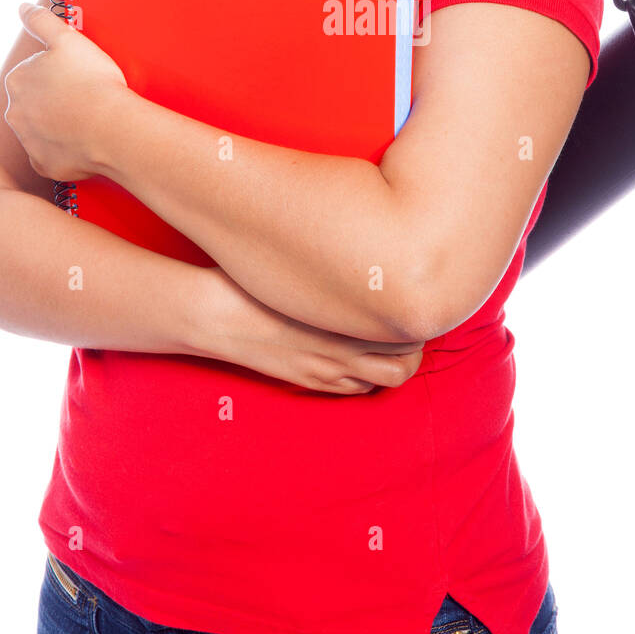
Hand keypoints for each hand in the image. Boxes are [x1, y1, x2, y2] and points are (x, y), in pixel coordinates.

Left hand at [3, 2, 129, 181]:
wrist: (112, 129)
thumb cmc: (93, 81)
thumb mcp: (67, 39)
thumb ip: (41, 20)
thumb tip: (22, 7)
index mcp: (18, 79)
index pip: (33, 71)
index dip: (58, 71)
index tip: (79, 75)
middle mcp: (15, 112)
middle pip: (35, 101)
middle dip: (55, 99)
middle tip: (86, 97)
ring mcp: (28, 141)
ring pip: (42, 129)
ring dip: (59, 124)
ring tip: (89, 119)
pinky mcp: (44, 164)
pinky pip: (52, 155)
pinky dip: (65, 150)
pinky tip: (85, 142)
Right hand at [192, 266, 425, 394]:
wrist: (215, 315)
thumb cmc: (257, 280)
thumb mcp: (305, 265)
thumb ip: (343, 265)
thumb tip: (374, 242)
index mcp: (346, 318)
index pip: (409, 330)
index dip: (419, 317)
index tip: (414, 297)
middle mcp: (343, 351)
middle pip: (407, 363)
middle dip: (415, 345)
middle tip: (407, 322)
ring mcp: (327, 371)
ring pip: (386, 382)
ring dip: (396, 364)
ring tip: (388, 341)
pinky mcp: (310, 381)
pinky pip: (355, 391)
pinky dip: (367, 377)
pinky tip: (359, 355)